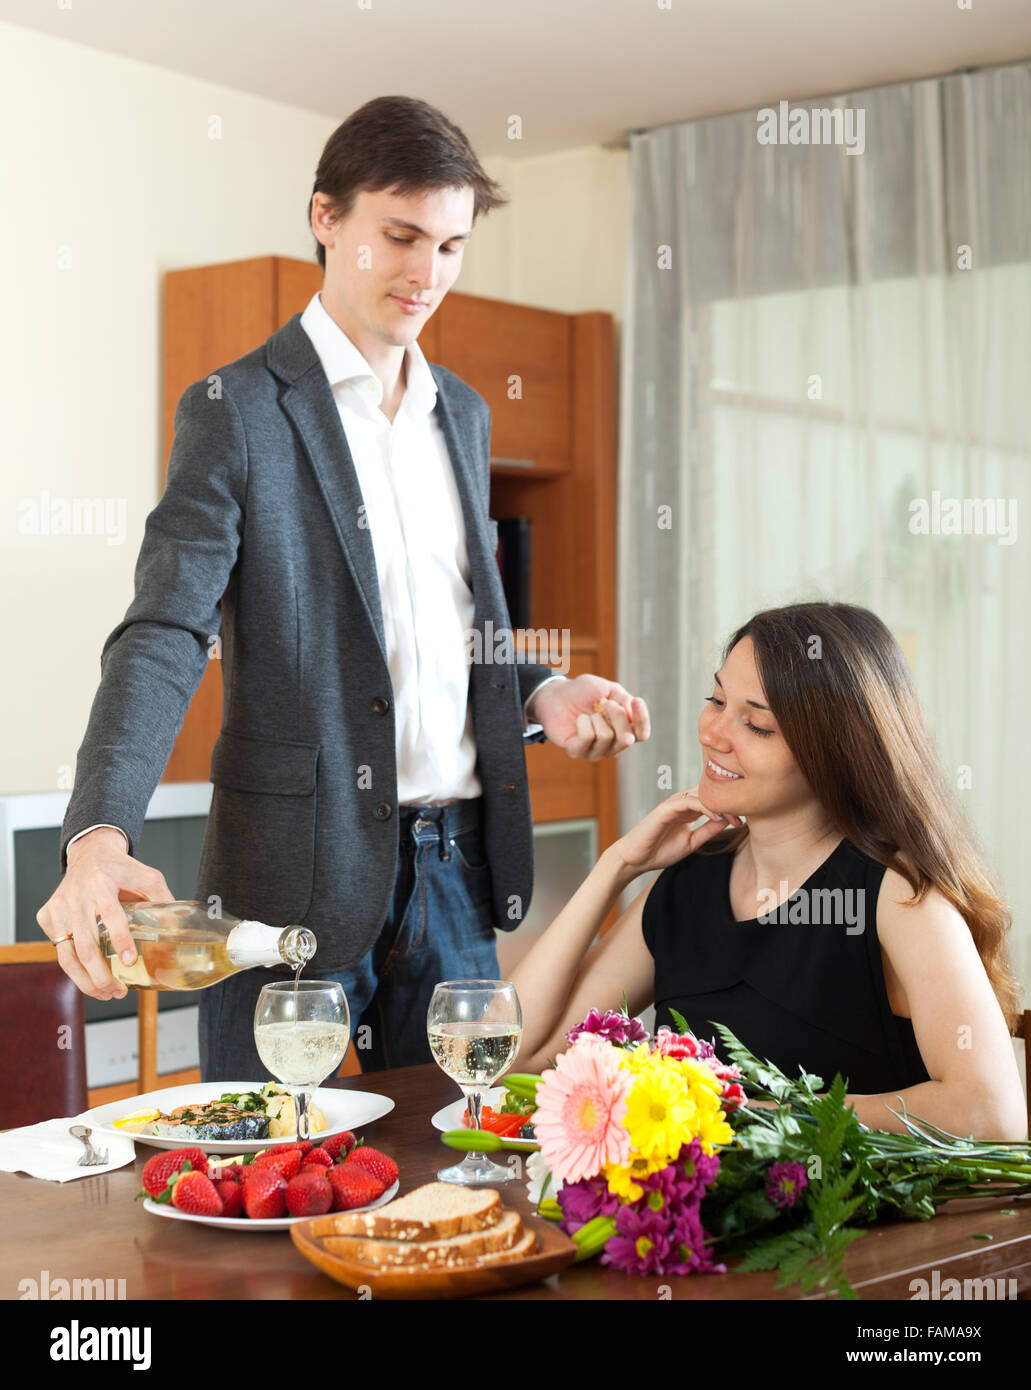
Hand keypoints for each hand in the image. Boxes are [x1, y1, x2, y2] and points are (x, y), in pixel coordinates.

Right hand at [37, 829, 173, 999]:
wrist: (89, 853)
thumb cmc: (120, 868)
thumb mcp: (147, 876)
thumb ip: (162, 899)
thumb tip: (175, 930)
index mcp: (102, 883)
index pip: (111, 915)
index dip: (121, 940)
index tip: (129, 961)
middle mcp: (76, 896)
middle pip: (85, 945)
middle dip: (101, 975)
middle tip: (118, 991)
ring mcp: (58, 908)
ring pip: (66, 954)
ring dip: (85, 980)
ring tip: (105, 993)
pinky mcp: (47, 915)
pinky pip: (59, 949)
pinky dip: (73, 968)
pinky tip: (90, 977)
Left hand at [528, 674, 649, 760]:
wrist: (557, 694)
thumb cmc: (584, 692)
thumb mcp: (608, 688)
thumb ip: (624, 700)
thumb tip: (631, 716)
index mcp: (624, 729)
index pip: (642, 735)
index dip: (642, 720)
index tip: (636, 701)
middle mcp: (612, 745)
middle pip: (627, 739)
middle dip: (618, 717)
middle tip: (606, 703)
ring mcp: (595, 751)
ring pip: (606, 738)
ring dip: (597, 718)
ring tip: (589, 713)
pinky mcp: (577, 751)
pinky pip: (587, 738)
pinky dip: (584, 723)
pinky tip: (580, 719)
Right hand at [610, 787, 743, 877]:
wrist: (636, 859)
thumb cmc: (659, 851)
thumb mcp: (692, 842)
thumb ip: (708, 830)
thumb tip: (728, 821)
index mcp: (687, 809)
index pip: (712, 799)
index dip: (730, 806)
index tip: (744, 820)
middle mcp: (681, 802)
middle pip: (710, 793)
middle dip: (728, 802)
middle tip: (746, 815)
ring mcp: (673, 803)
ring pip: (702, 794)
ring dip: (720, 804)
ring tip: (735, 817)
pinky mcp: (666, 808)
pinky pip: (689, 801)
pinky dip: (705, 807)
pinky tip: (718, 817)